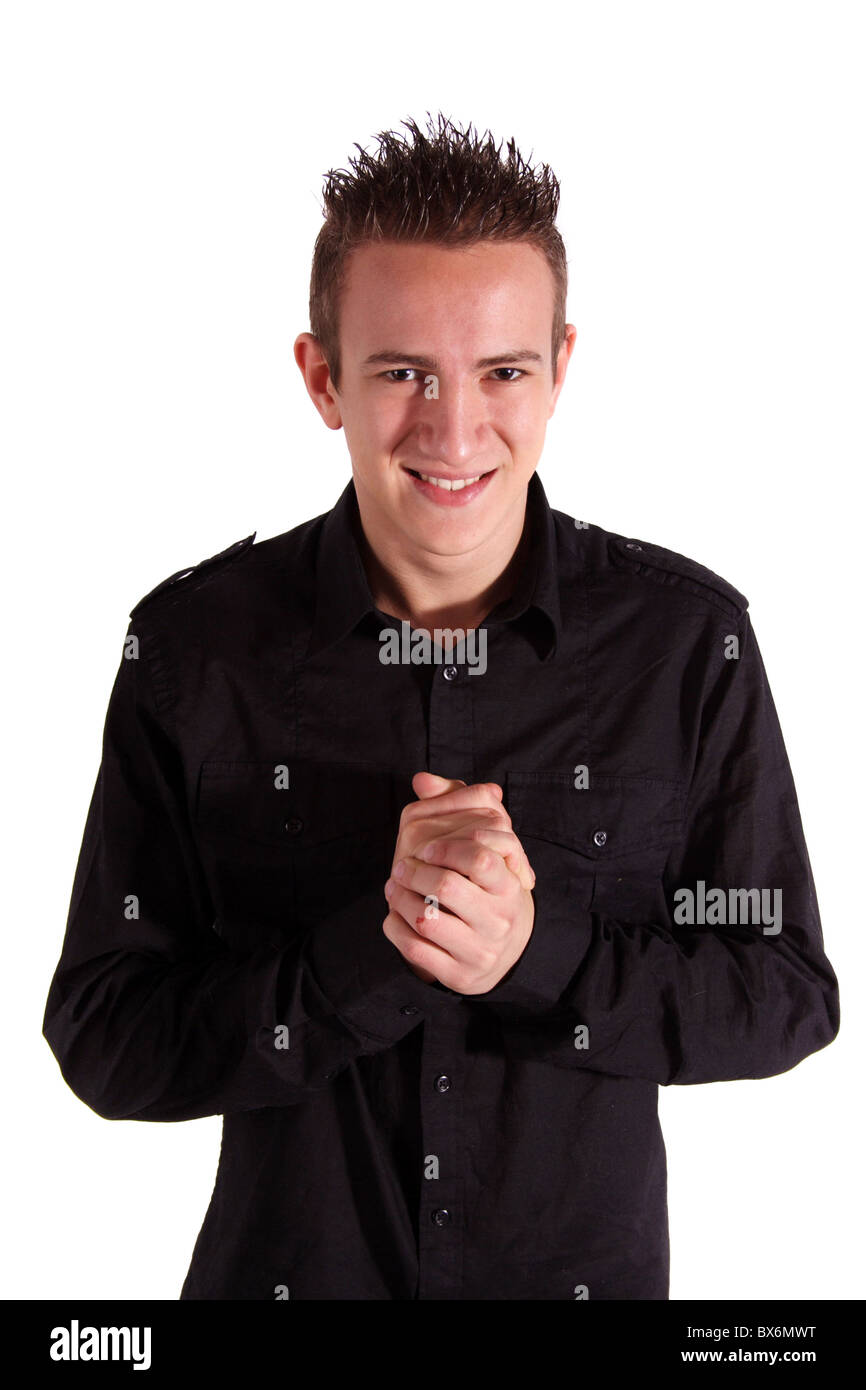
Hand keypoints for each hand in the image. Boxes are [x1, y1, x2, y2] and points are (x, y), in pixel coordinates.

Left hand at [382, 772, 535, 993]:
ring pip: (425, 920)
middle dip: (414, 872)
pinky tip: (394, 916)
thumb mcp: (487, 849)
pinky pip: (415, 950)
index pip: (480, 857)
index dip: (445, 847)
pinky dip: (395, 928)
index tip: (425, 846)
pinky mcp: (458, 975)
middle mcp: (499, 920)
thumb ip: (459, 806)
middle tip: (401, 866)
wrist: (503, 953)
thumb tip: (421, 780)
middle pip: (447, 887)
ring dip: (399, 898)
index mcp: (510, 886)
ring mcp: (479, 951)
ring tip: (394, 887)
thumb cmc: (488, 890)